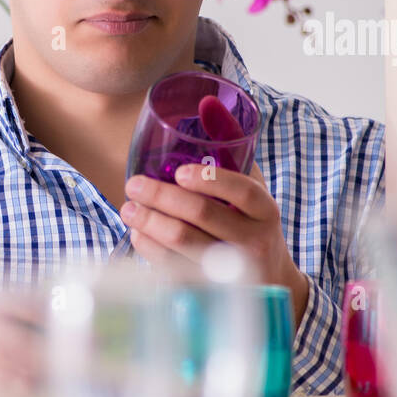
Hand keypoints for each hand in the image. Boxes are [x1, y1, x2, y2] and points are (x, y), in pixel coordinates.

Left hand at [120, 161, 309, 327]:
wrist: (268, 279)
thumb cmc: (249, 224)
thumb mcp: (252, 191)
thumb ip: (233, 149)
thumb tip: (208, 108)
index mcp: (265, 212)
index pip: (243, 191)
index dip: (211, 179)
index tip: (179, 172)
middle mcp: (253, 241)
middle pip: (203, 215)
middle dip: (162, 197)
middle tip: (134, 185)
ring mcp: (231, 268)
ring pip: (183, 242)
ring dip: (149, 222)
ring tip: (128, 209)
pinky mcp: (209, 288)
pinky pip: (172, 266)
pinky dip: (150, 247)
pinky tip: (138, 233)